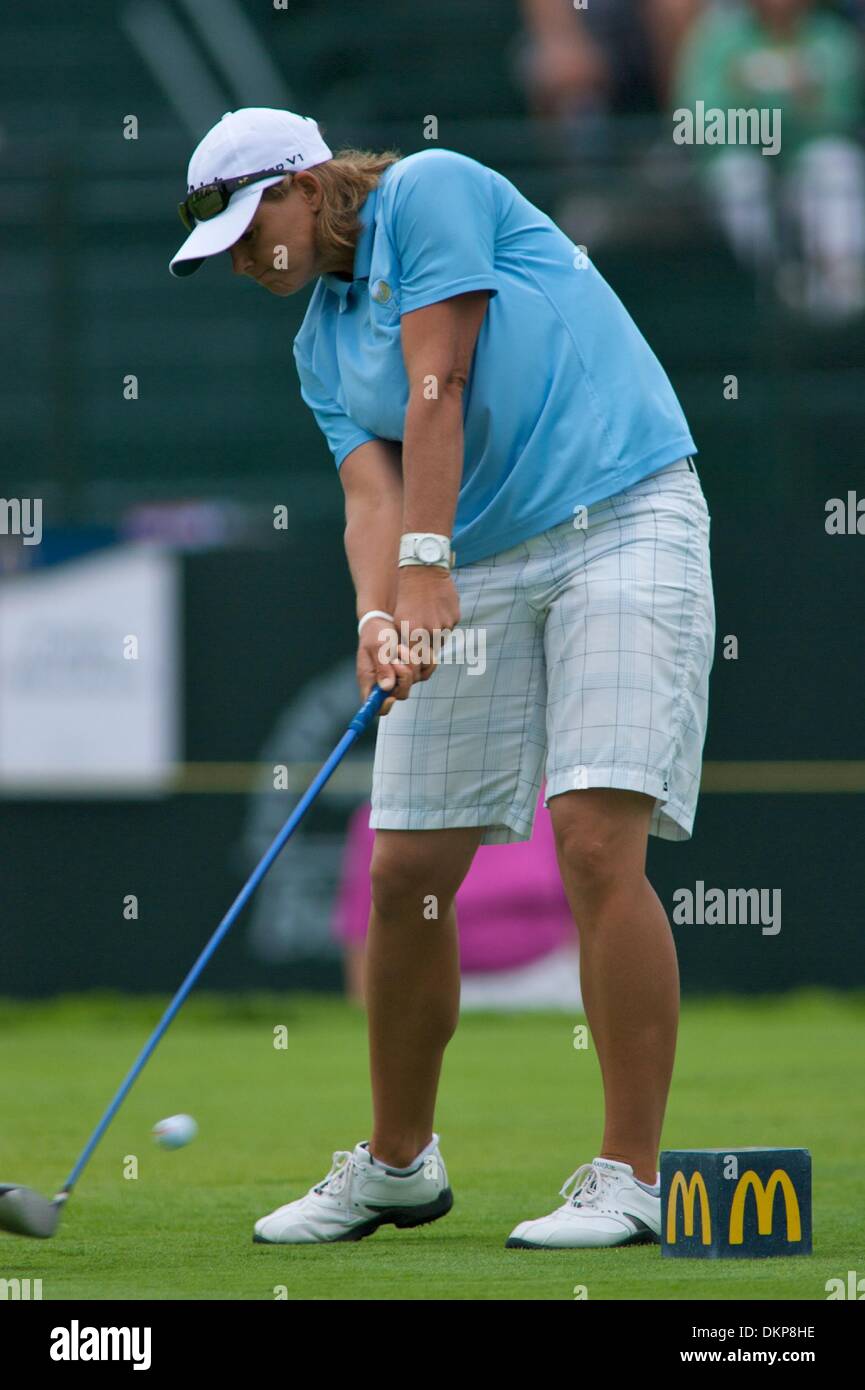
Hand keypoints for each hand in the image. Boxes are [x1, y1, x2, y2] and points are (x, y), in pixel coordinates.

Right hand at [357, 617, 418, 716]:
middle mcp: (387, 684)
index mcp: (370, 683)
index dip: (384, 707)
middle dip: (402, 675)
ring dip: (410, 660)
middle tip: (395, 658)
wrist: (386, 620)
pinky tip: (413, 646)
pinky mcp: (417, 669)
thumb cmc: (375, 634)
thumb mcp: (376, 647)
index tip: (390, 697)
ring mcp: (403, 678)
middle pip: (401, 694)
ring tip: (399, 646)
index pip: (376, 707)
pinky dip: (423, 657)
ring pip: (415, 680)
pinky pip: (427, 669)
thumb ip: (381, 667)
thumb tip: (387, 688)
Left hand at [392, 566, 460, 684]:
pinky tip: (436, 611)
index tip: (414, 656)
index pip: (419, 659)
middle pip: (432, 652)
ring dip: (436, 636)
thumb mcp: (398, 619)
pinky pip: (450, 628)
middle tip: (421, 638)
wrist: (423, 571)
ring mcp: (446, 624)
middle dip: (427, 649)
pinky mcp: (456, 616)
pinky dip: (444, 624)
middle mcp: (432, 630)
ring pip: (442, 640)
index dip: (417, 659)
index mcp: (415, 632)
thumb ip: (405, 640)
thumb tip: (409, 659)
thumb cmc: (406, 595)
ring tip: (428, 621)